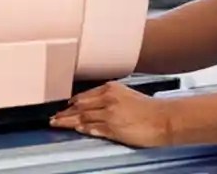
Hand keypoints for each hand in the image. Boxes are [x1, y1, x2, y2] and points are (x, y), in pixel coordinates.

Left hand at [49, 81, 174, 147]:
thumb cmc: (149, 108)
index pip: (85, 95)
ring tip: (56, 123)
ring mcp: (109, 114)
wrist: (164, 118)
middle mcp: (107, 99)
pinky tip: (76, 129)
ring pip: (83, 117)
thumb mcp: (127, 94)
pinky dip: (83, 128)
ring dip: (68, 121)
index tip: (64, 106)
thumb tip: (95, 103)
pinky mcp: (113, 128)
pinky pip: (93, 128)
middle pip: (80, 106)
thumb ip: (110, 97)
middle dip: (65, 112)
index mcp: (111, 88)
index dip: (72, 102)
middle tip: (52, 117)